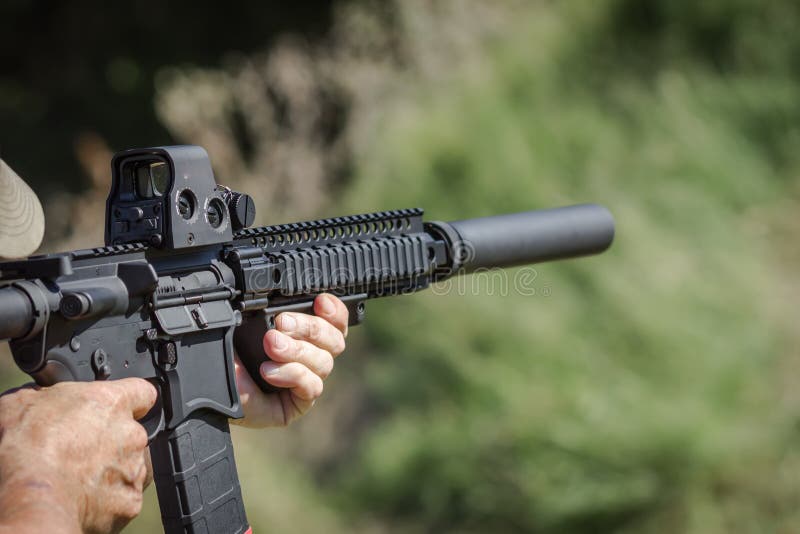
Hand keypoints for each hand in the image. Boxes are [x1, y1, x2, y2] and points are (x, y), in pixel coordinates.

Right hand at [0, 379, 156, 533]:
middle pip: (131, 434)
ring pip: (129, 466)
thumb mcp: (24, 402)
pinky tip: (81, 498)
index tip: (117, 409)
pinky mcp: (129, 501)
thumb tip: (42, 398)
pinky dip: (107, 500)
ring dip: (110, 470)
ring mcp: (134, 469)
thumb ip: (49, 397)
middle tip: (80, 451)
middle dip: (111, 442)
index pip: (143, 392)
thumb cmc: (25, 448)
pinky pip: (122, 497)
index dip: (131, 400)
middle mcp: (131, 433)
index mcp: (112, 402)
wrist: (31, 497)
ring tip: (76, 477)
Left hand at [233, 293, 347, 427]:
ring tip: (270, 345)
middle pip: (335, 340)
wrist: (204, 384)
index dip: (335, 311)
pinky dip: (292, 374)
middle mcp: (310, 356)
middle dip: (311, 328)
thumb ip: (269, 308)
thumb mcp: (246, 323)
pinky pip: (311, 387)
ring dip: (297, 351)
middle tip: (281, 322)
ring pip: (324, 363)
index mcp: (304, 334)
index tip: (320, 301)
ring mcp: (306, 381)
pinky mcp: (298, 404)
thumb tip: (282, 296)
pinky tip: (269, 371)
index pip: (336, 322)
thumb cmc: (227, 352)